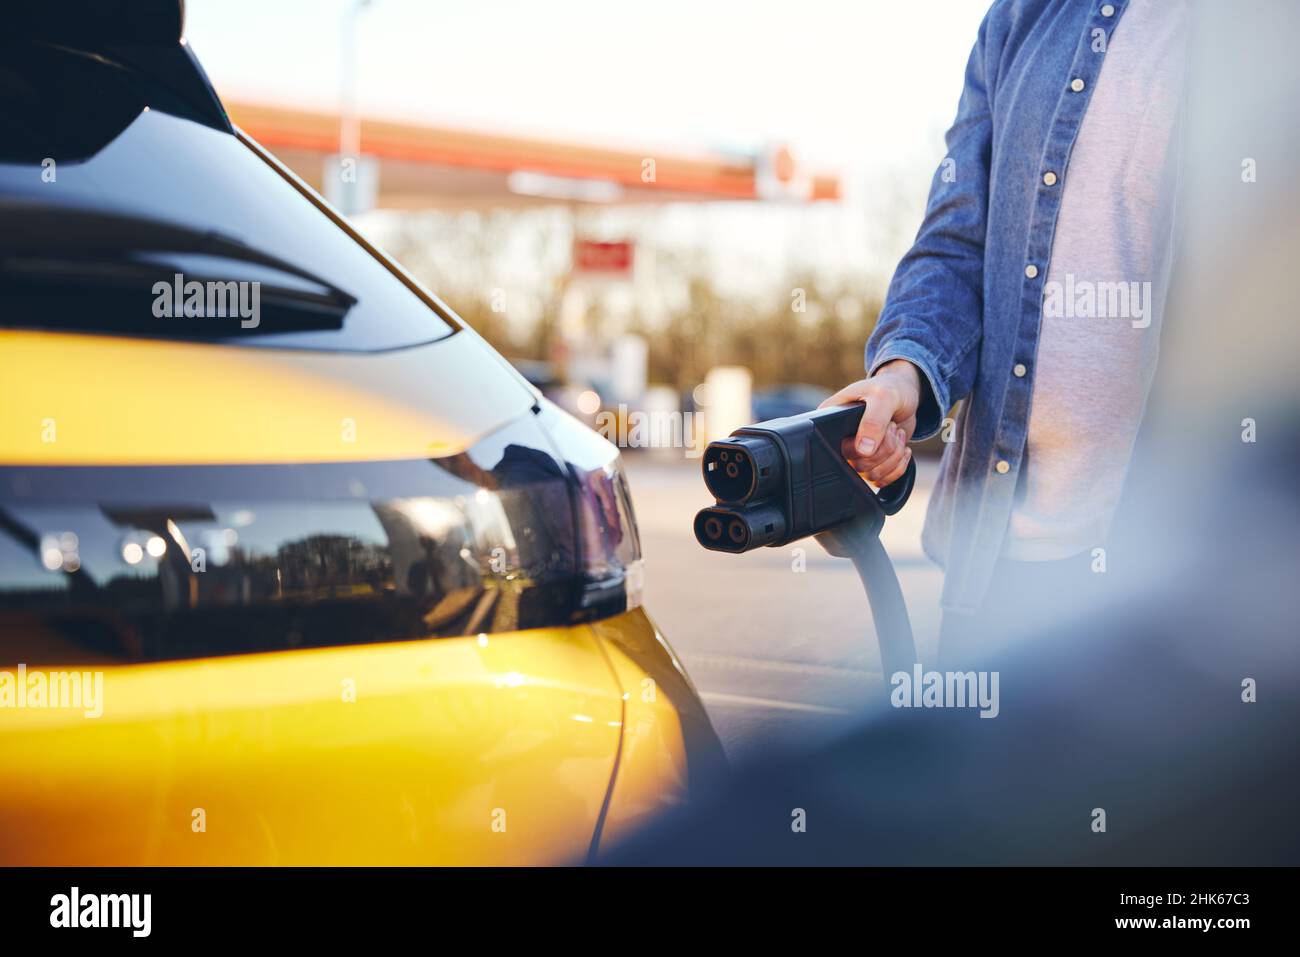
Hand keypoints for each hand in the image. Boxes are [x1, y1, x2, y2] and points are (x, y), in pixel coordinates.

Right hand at [819, 360, 920, 486]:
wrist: (905, 394)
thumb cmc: (891, 389)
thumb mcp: (883, 396)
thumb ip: (873, 421)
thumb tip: (864, 451)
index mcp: (830, 421)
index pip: (837, 449)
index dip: (864, 444)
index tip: (883, 425)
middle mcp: (839, 440)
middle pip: (858, 465)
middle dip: (885, 448)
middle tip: (892, 427)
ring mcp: (856, 453)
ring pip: (871, 475)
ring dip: (894, 456)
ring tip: (898, 434)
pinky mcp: (871, 462)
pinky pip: (882, 480)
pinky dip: (898, 466)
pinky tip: (903, 448)